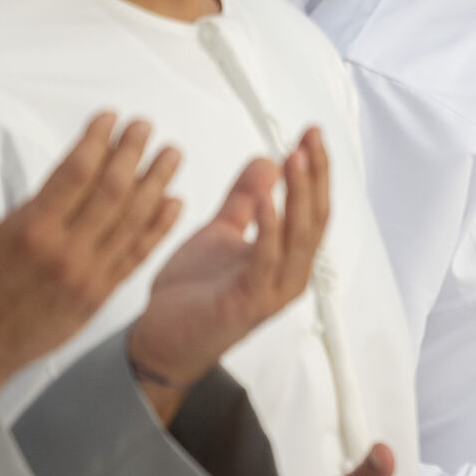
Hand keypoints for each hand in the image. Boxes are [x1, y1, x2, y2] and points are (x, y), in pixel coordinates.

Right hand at [0, 110, 180, 392]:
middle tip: (145, 126)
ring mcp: (86, 276)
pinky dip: (159, 227)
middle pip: (113, 191)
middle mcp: (63, 253)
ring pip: (133, 220)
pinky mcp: (98, 296)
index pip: (76, 172)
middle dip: (132, 153)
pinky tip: (174, 202)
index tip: (110, 118)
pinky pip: (137, 255)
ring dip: (156, 182)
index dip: (98, 140)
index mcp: (27, 232)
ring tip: (171, 154)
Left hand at [127, 129, 329, 422]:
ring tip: (294, 158)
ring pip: (299, 237)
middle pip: (315, 218)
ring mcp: (273, 292)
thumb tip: (267, 160)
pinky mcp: (248, 304)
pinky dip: (269, 228)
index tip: (309, 134)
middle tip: (309, 138)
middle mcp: (291, 276)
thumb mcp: (219, 233)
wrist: (159, 341)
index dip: (316, 170)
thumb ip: (243, 199)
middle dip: (315, 175)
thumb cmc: (191, 295)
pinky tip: (264, 200)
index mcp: (288, 259)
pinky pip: (266, 261)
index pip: (313, 207)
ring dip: (299, 195)